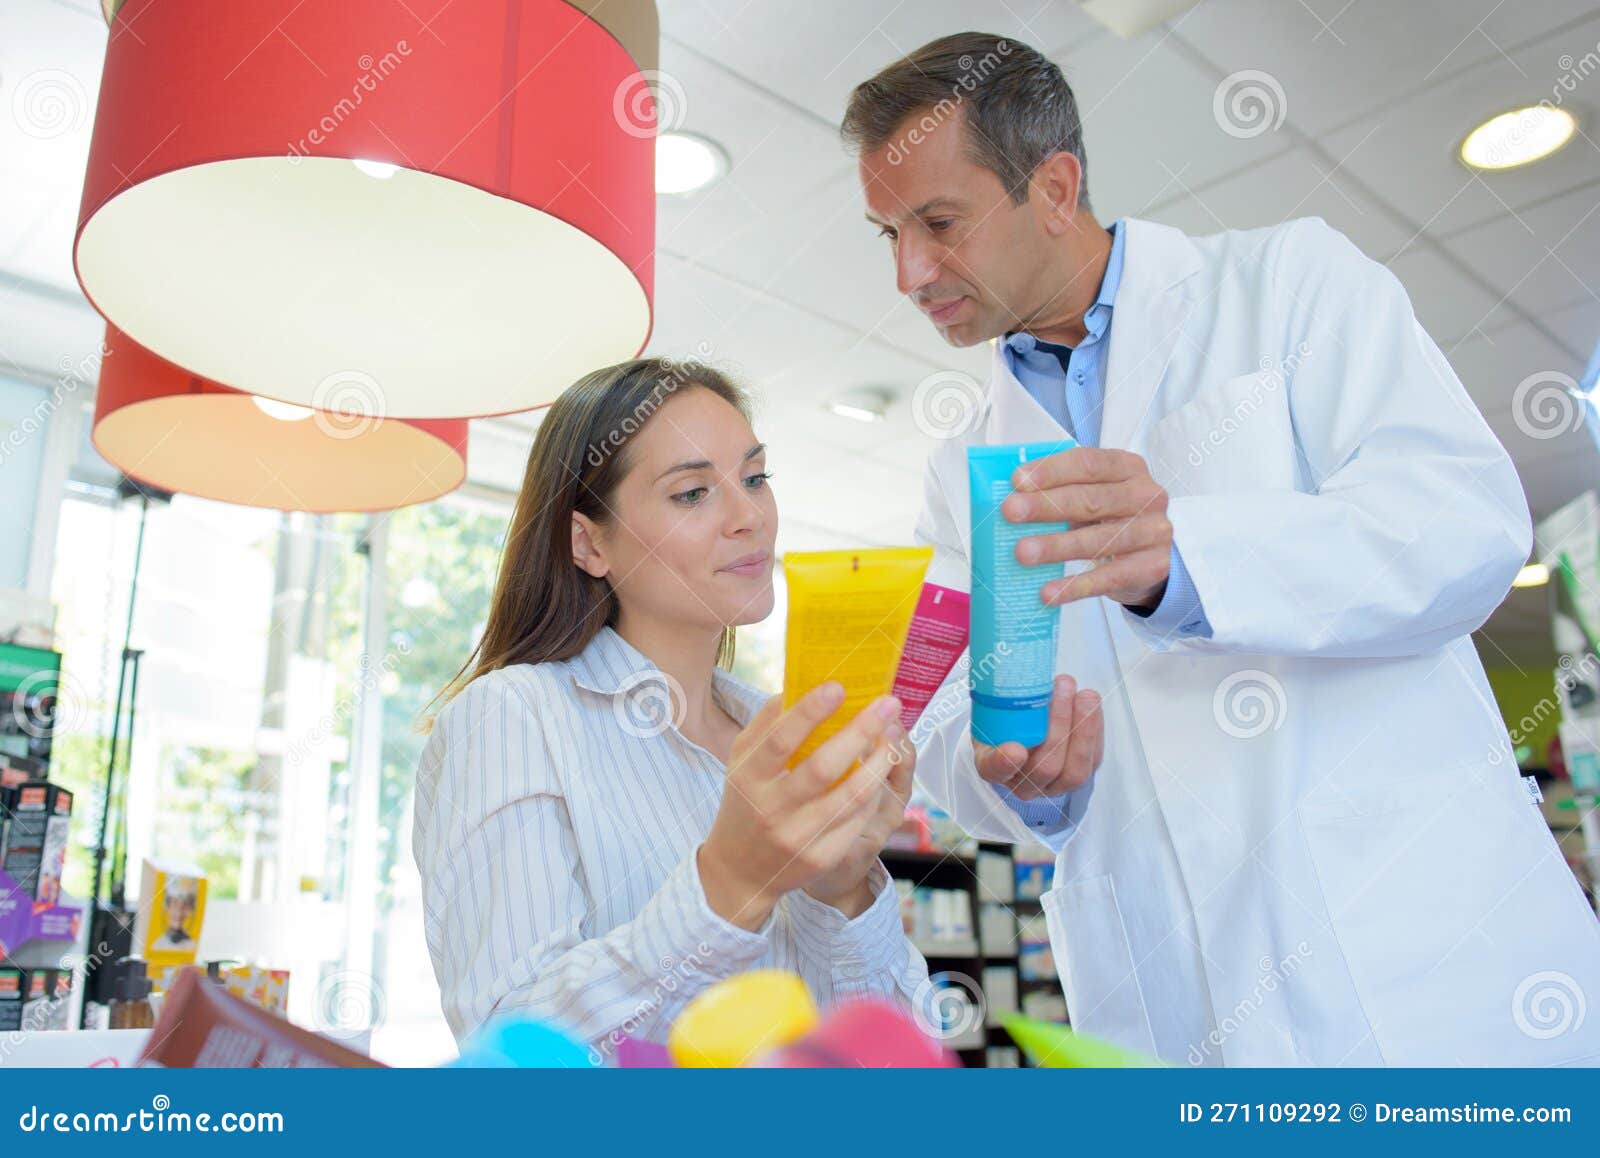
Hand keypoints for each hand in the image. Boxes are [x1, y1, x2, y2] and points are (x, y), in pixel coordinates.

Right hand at [698, 684, 903, 930]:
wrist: (741, 869)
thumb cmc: (747, 800)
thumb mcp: (743, 760)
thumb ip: (769, 722)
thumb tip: (804, 681)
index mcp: (748, 777)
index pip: (781, 740)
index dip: (810, 711)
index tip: (839, 686)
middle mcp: (771, 809)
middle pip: (823, 766)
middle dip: (861, 731)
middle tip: (888, 703)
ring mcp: (797, 837)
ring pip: (850, 796)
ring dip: (879, 762)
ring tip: (894, 737)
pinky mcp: (820, 859)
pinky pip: (858, 820)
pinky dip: (874, 792)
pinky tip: (882, 771)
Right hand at [973, 674, 1102, 800]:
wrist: (1019, 732)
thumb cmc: (1002, 722)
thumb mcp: (991, 709)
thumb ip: (1001, 701)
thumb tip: (1026, 675)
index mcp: (991, 767)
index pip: (994, 770)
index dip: (1004, 764)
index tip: (1015, 749)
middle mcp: (1022, 784)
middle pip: (1044, 768)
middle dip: (1059, 727)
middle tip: (1062, 689)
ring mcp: (1053, 785)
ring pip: (1074, 771)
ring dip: (1084, 730)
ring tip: (1086, 696)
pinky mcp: (1077, 775)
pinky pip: (1092, 760)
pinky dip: (1095, 730)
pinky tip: (1091, 705)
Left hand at [1003, 447, 1172, 608]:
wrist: (1151, 554)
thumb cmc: (1111, 516)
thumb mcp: (1094, 492)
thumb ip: (1061, 489)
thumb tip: (1012, 499)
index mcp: (1128, 467)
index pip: (1088, 463)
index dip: (1051, 471)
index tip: (1017, 480)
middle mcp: (1146, 496)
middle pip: (1091, 500)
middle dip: (1046, 506)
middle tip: (1010, 512)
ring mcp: (1153, 532)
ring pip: (1098, 540)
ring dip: (1056, 546)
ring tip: (1022, 552)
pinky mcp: (1152, 567)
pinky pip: (1107, 578)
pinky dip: (1075, 586)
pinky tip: (1049, 592)